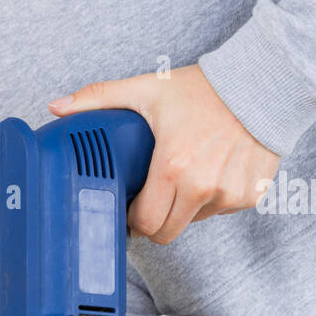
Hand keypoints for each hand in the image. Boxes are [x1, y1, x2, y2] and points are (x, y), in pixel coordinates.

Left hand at [48, 64, 280, 243]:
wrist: (259, 84)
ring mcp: (229, 194)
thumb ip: (99, 98)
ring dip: (185, 207)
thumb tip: (56, 107)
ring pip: (195, 221)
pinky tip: (212, 170)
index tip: (128, 209)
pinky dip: (213, 198)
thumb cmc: (201, 88)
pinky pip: (221, 210)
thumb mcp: (146, 89)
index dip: (132, 220)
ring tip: (185, 174)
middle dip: (155, 220)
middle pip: (168, 232)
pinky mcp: (250, 196)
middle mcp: (202, 187)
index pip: (145, 223)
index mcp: (173, 167)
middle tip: (151, 197)